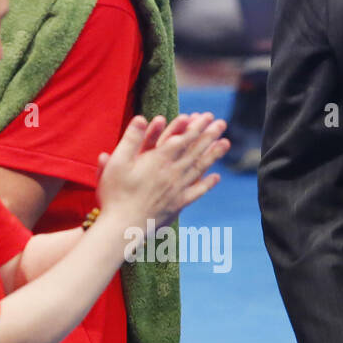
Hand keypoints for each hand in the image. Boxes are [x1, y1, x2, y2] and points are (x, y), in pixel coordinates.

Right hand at [96, 112, 228, 226]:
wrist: (124, 227)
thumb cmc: (116, 194)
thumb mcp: (117, 162)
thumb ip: (130, 139)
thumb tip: (142, 118)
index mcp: (157, 161)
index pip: (181, 139)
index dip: (194, 126)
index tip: (206, 116)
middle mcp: (172, 173)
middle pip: (194, 150)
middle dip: (208, 135)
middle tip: (221, 123)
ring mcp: (177, 189)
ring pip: (199, 167)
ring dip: (213, 154)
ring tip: (226, 143)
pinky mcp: (177, 204)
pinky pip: (196, 191)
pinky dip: (207, 183)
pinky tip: (216, 177)